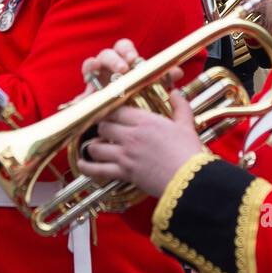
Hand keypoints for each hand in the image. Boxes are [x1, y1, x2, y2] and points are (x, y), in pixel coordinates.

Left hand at [77, 40, 203, 196]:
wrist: (189, 179)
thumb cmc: (188, 152)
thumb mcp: (186, 124)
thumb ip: (180, 105)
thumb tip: (176, 93)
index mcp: (145, 121)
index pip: (116, 110)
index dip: (109, 110)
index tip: (107, 112)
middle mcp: (131, 136)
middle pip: (103, 126)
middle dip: (102, 127)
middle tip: (103, 130)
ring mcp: (125, 155)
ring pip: (96, 147)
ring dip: (93, 146)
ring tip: (95, 146)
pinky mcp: (124, 173)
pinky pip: (98, 170)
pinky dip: (87, 167)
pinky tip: (82, 164)